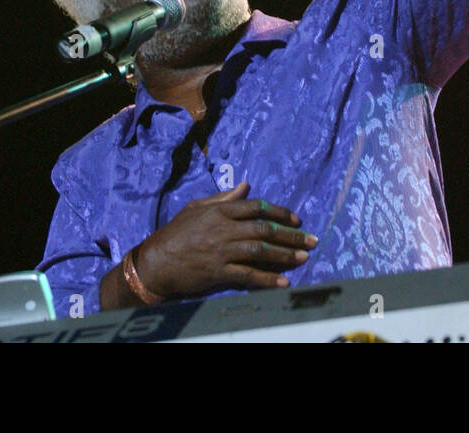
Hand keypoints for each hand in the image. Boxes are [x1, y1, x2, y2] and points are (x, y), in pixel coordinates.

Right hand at [134, 181, 317, 298]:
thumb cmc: (176, 233)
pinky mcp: (217, 272)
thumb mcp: (197, 207)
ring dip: (284, 255)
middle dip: (291, 235)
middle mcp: (223, 228)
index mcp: (220, 210)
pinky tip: (283, 282)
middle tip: (312, 240)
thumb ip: (223, 197)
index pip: (257, 207)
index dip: (280, 212)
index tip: (297, 219)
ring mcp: (221, 250)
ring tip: (304, 258)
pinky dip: (266, 278)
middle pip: (264, 229)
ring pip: (260, 250)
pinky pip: (247, 275)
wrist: (156, 261)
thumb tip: (246, 185)